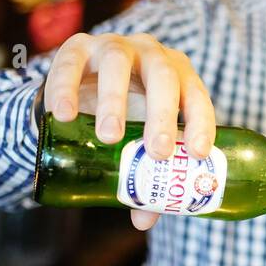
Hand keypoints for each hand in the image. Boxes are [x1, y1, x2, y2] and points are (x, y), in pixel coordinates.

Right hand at [42, 32, 215, 231]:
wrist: (79, 89)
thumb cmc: (125, 116)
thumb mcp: (137, 141)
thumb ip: (144, 174)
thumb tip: (143, 219)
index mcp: (177, 75)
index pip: (197, 95)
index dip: (201, 122)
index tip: (199, 153)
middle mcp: (150, 54)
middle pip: (164, 76)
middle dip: (162, 114)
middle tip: (157, 153)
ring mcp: (113, 46)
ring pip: (117, 63)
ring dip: (116, 101)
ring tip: (110, 137)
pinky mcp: (76, 48)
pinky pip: (71, 63)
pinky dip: (66, 88)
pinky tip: (64, 115)